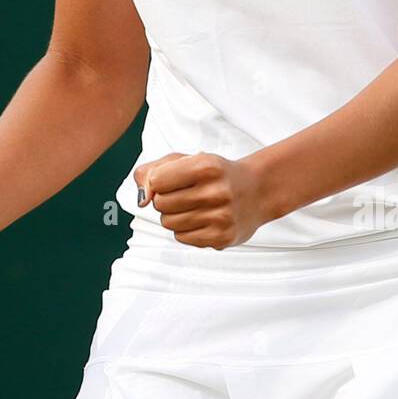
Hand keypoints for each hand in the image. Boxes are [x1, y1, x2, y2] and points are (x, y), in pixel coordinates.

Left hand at [134, 151, 267, 249]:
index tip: (171, 180)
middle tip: (184, 194)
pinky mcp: (223, 237)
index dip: (158, 182)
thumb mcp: (185, 160)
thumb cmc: (214, 174)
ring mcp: (221, 216)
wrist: (256, 191)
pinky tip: (201, 219)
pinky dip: (185, 230)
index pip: (157, 181)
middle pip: (161, 204)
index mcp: (206, 166)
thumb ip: (152, 171)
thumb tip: (141, 200)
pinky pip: (182, 238)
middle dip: (165, 199)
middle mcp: (216, 192)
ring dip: (173, 216)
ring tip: (193, 207)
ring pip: (168, 223)